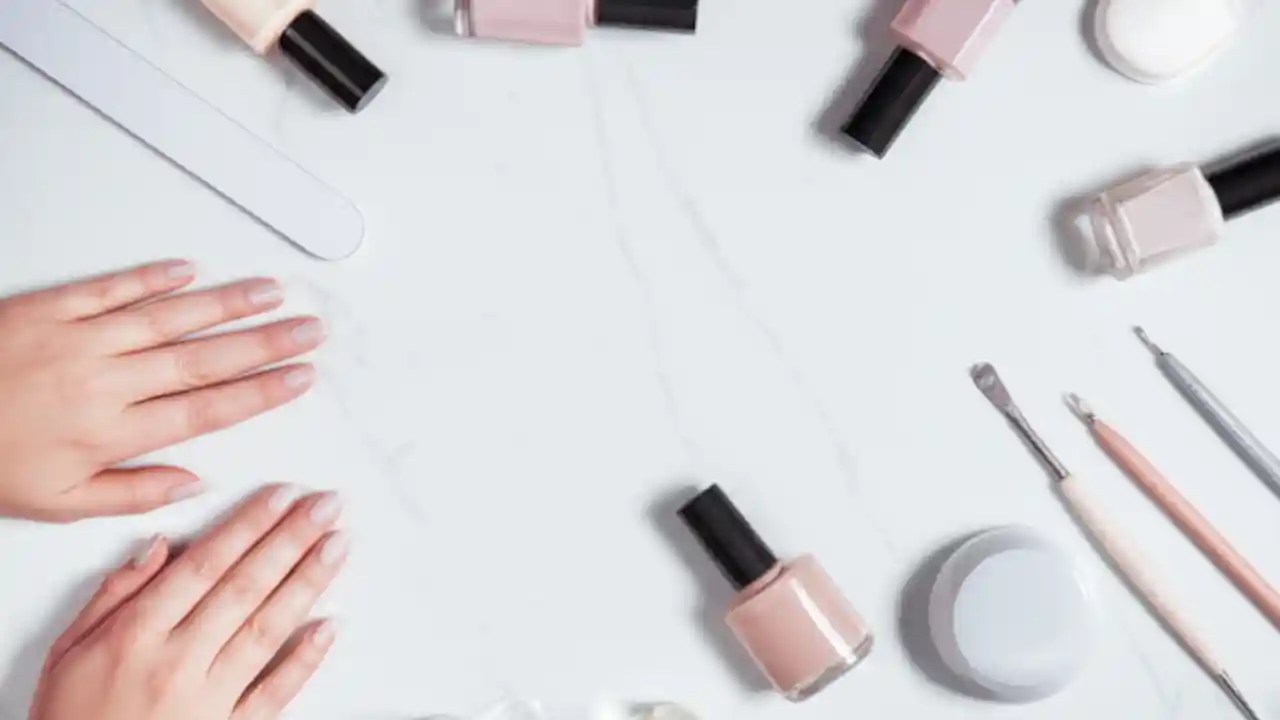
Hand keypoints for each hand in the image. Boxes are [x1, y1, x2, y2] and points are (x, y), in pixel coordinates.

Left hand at [0, 260, 324, 521]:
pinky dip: (154, 278)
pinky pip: (114, 288)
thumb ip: (133, 494)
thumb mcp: (57, 503)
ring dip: (227, 303)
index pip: (208, 408)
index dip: (262, 392)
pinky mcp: (51, 308)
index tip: (300, 379)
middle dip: (266, 342)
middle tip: (310, 329)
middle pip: (205, 358)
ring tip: (272, 292)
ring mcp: (81, 339)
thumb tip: (194, 482)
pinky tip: (190, 271)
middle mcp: (107, 382)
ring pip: (171, 318)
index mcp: (113, 433)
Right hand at [30, 486, 347, 719]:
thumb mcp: (69, 652)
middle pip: (245, 587)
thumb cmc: (72, 719)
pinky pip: (274, 692)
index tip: (281, 497)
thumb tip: (158, 548)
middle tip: (326, 507)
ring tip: (337, 547)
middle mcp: (177, 662)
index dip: (248, 526)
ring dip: (308, 583)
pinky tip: (330, 627)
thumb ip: (113, 596)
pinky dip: (306, 659)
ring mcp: (208, 699)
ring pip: (267, 629)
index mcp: (136, 635)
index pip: (205, 565)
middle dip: (290, 540)